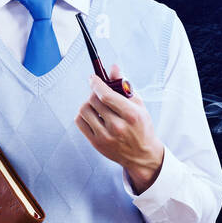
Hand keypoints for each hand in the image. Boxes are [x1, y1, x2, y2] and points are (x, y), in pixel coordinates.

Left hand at [75, 63, 164, 192]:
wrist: (142, 155)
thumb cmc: (141, 127)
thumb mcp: (138, 105)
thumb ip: (124, 86)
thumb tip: (113, 67)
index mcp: (131, 115)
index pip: (106, 95)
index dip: (96, 83)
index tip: (93, 78)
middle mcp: (118, 127)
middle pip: (93, 100)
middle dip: (95, 93)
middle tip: (100, 94)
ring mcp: (105, 136)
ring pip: (84, 110)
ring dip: (88, 104)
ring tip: (97, 106)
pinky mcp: (96, 143)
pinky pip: (80, 122)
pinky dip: (83, 115)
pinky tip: (93, 116)